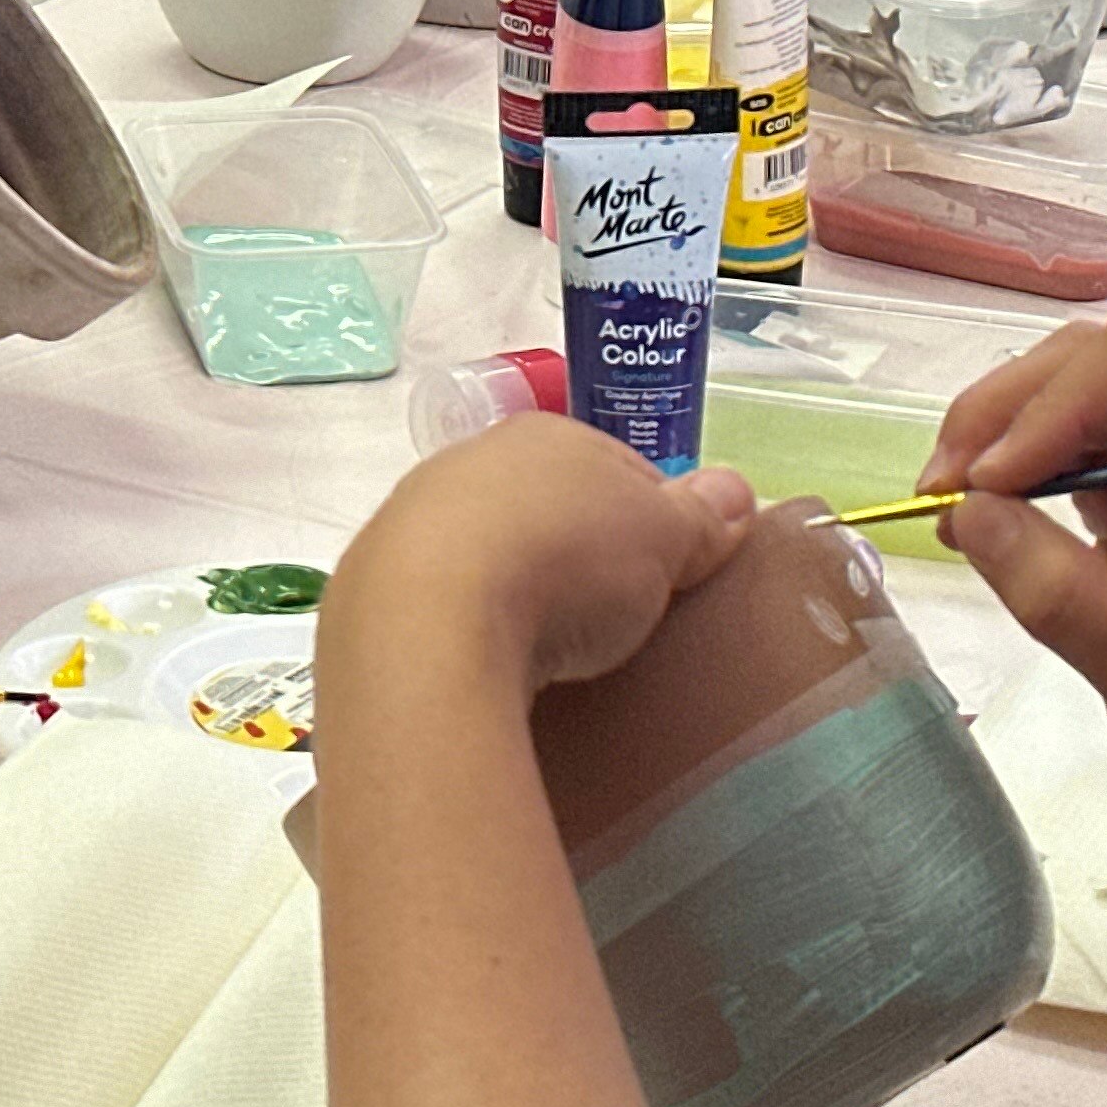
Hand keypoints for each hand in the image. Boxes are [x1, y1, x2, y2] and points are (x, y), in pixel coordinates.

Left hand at [330, 414, 757, 691]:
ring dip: (511, 594)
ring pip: (482, 553)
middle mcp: (468, 463)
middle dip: (575, 557)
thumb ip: (701, 515)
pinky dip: (463, 630)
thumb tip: (736, 489)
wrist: (428, 623)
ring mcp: (409, 521)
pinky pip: (436, 604)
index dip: (646, 523)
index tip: (665, 577)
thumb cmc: (565, 565)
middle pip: (543, 510)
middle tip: (612, 624)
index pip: (613, 469)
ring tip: (549, 658)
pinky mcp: (370, 586)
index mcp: (544, 437)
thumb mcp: (663, 540)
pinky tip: (487, 669)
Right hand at [924, 314, 1106, 862]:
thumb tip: (968, 511)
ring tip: (947, 499)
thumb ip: (1060, 594)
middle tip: (941, 487)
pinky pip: (1068, 448)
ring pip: (1074, 394)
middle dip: (1011, 411)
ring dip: (1000, 434)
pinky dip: (1011, 471)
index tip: (986, 481)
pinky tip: (975, 515)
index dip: (1053, 408)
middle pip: (1102, 365)